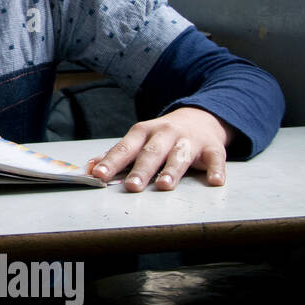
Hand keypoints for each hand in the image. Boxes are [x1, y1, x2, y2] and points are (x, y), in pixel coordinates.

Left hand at [85, 107, 232, 191]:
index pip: (124, 148)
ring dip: (171, 170)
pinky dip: (216, 170)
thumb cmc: (162, 136)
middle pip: (151, 153)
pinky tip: (215, 182)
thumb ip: (117, 155)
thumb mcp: (139, 139)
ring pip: (179, 156)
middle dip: (141, 170)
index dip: (111, 162)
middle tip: (131, 187)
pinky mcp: (212, 148)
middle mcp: (165, 134)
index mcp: (143, 132)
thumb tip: (89, 168)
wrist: (201, 117)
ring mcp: (189, 140)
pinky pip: (215, 159)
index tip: (98, 175)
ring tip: (163, 186)